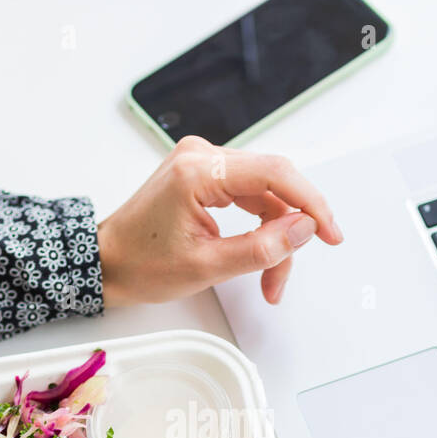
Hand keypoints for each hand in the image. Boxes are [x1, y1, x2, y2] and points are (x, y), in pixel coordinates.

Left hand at [97, 136, 343, 306]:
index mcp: (198, 170)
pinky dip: (258, 228)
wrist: (106, 264)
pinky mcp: (202, 176)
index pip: (274, 174)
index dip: (310, 202)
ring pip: (263, 195)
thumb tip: (303, 229)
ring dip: (274, 237)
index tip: (330, 232)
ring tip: (270, 281)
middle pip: (272, 186)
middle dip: (288, 232)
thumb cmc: (140, 264)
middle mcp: (201, 156)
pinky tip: (259, 256)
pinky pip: (247, 196)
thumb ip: (261, 248)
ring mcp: (201, 163)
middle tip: (289, 273)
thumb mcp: (207, 266)